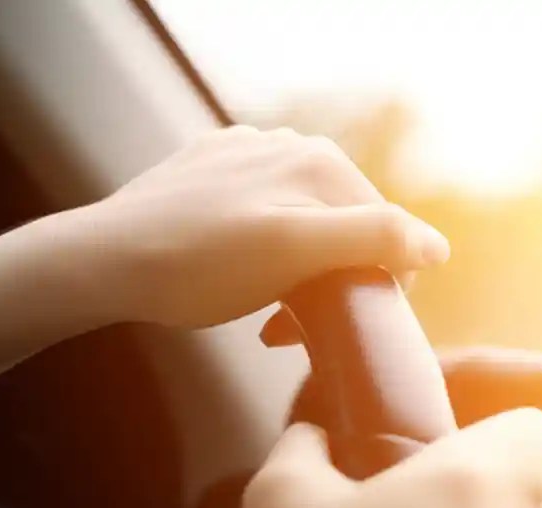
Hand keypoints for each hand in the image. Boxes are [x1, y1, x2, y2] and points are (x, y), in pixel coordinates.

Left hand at [72, 126, 449, 328]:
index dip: (370, 289)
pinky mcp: (216, 169)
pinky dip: (265, 252)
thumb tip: (438, 246)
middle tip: (287, 327)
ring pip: (307, 225)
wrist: (104, 261)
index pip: (386, 234)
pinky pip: (265, 215)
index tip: (327, 328)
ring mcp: (252, 153)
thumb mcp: (297, 254)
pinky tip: (234, 276)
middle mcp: (294, 145)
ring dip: (298, 274)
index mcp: (324, 163)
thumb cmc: (200, 267)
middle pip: (345, 229)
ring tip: (262, 309)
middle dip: (330, 282)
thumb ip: (373, 239)